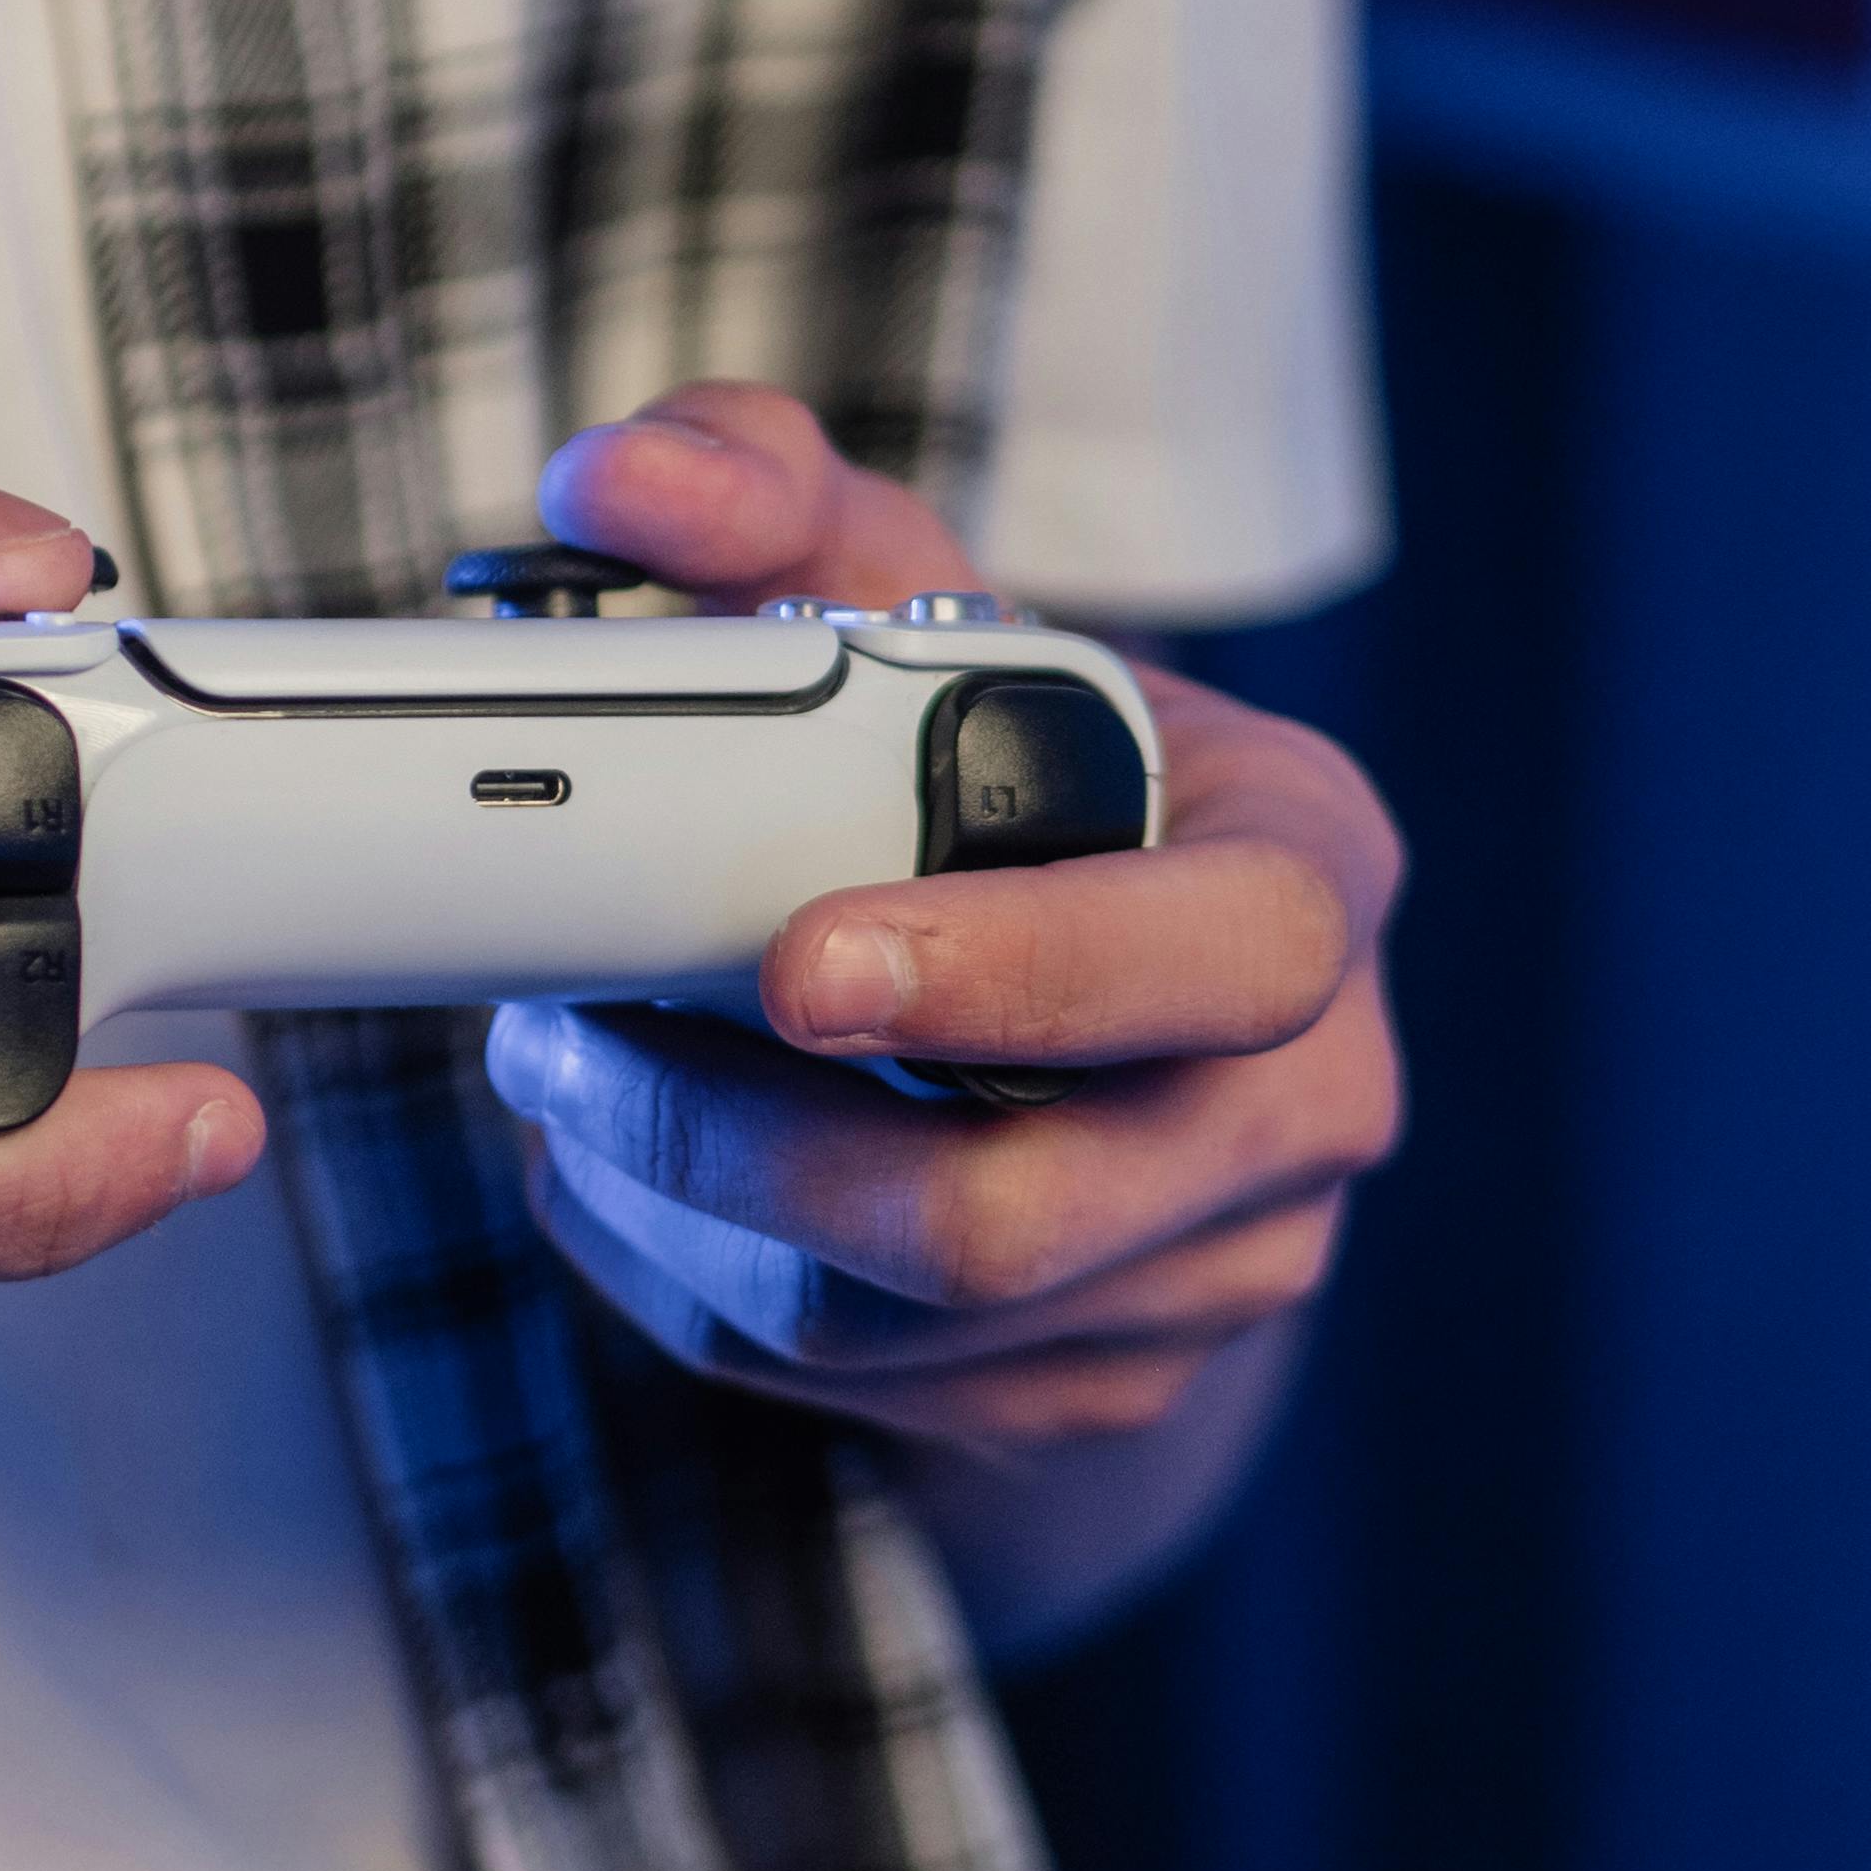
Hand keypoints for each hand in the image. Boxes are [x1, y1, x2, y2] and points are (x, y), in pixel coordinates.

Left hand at [484, 385, 1401, 1649]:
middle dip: (740, 1142)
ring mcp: (1214, 1274)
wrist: (1096, 998)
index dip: (1016, 974)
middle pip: (1016, 1212)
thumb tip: (620, 482)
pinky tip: (630, 1169)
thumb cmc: (1002, 773)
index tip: (796, 962)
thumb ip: (766, 499)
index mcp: (1307, 871)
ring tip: (563, 1075)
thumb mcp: (913, 600)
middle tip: (562, 1033)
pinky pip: (842, 1379)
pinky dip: (687, 1279)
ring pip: (886, 1318)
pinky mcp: (1093, 1388)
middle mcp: (1305, 1098)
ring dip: (672, 1209)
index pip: (1224, 953)